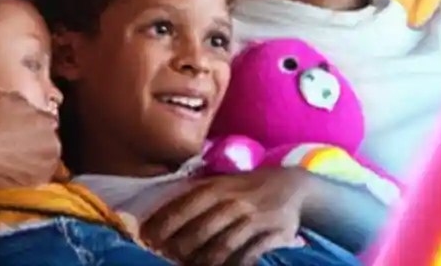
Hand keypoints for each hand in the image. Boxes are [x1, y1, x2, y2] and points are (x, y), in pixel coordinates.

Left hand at [141, 169, 309, 265]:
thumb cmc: (248, 187)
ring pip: (222, 246)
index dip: (163, 224)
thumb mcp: (222, 182)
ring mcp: (254, 219)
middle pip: (200, 230)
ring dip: (203, 262)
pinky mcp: (273, 234)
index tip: (145, 238)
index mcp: (218, 187)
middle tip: (165, 258)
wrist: (295, 185)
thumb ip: (195, 196)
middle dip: (179, 248)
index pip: (184, 206)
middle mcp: (234, 202)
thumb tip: (157, 217)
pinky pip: (249, 256)